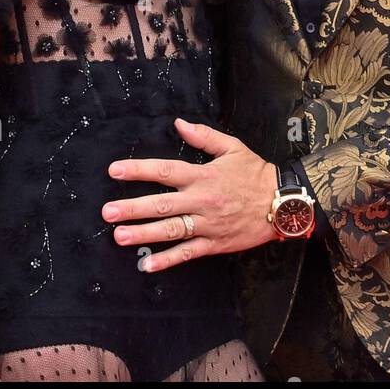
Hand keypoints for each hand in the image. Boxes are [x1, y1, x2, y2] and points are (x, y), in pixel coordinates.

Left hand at [102, 118, 276, 270]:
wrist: (282, 202)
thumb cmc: (256, 173)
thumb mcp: (233, 147)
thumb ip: (204, 136)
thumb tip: (179, 123)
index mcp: (203, 176)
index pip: (165, 171)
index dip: (138, 170)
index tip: (115, 171)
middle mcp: (202, 200)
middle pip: (162, 204)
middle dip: (132, 208)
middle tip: (107, 212)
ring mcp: (207, 224)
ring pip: (171, 230)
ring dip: (144, 234)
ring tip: (119, 237)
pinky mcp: (214, 243)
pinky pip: (188, 253)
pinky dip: (167, 260)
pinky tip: (147, 265)